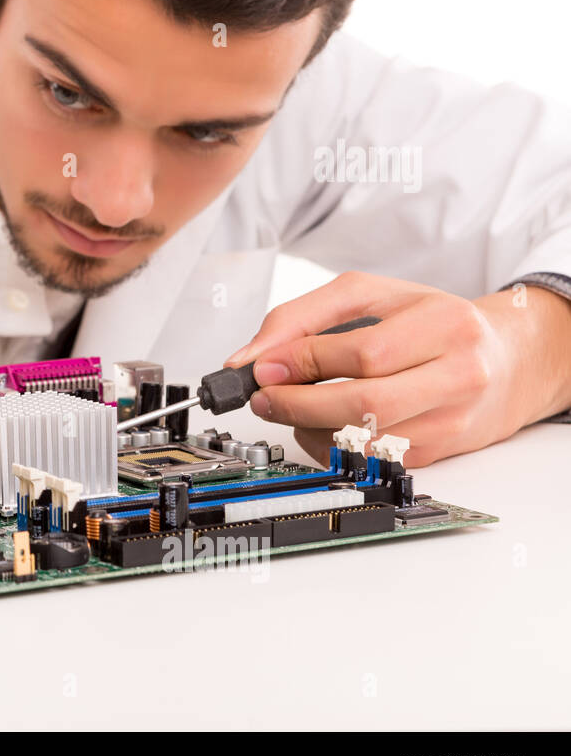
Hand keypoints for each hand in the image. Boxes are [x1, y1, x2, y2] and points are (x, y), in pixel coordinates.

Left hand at [224, 271, 570, 465]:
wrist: (505, 361)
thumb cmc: (432, 322)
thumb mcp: (371, 297)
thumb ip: (304, 317)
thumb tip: (250, 358)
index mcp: (445, 325)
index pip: (363, 353)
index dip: (302, 363)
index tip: (261, 367)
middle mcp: (457, 375)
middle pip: (364, 404)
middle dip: (297, 404)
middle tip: (263, 397)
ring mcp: (451, 420)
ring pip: (364, 441)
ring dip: (309, 428)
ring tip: (289, 407)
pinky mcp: (438, 452)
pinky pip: (369, 459)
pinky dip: (330, 444)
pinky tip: (318, 424)